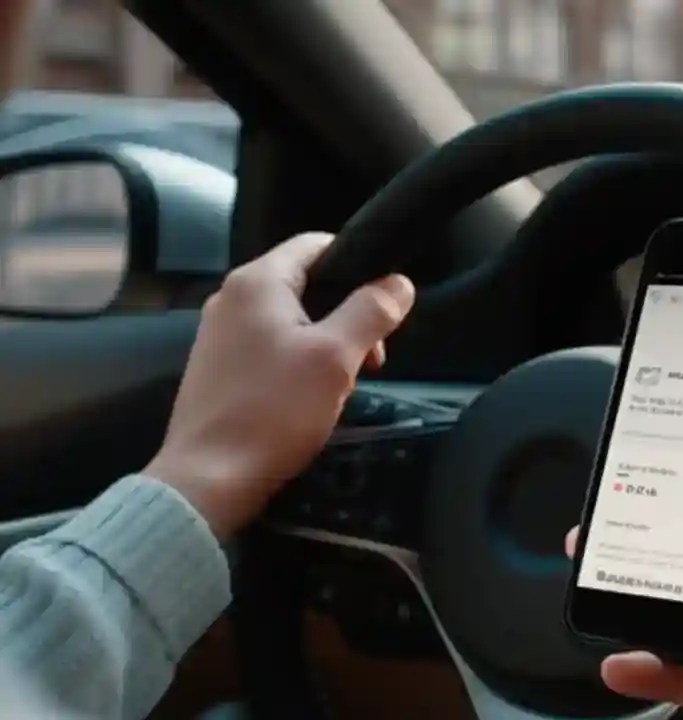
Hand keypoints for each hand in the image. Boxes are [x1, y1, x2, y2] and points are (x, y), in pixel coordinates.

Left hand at [144, 233, 414, 537]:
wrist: (209, 479)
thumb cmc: (275, 410)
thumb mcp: (336, 358)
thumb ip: (372, 312)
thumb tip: (400, 281)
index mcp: (257, 281)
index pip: (318, 244)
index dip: (360, 264)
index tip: (386, 305)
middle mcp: (231, 297)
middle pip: (307, 284)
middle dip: (348, 314)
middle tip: (373, 359)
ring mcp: (218, 333)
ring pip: (291, 320)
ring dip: (327, 344)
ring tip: (343, 385)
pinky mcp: (216, 368)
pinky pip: (270, 347)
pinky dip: (298, 362)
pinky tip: (309, 399)